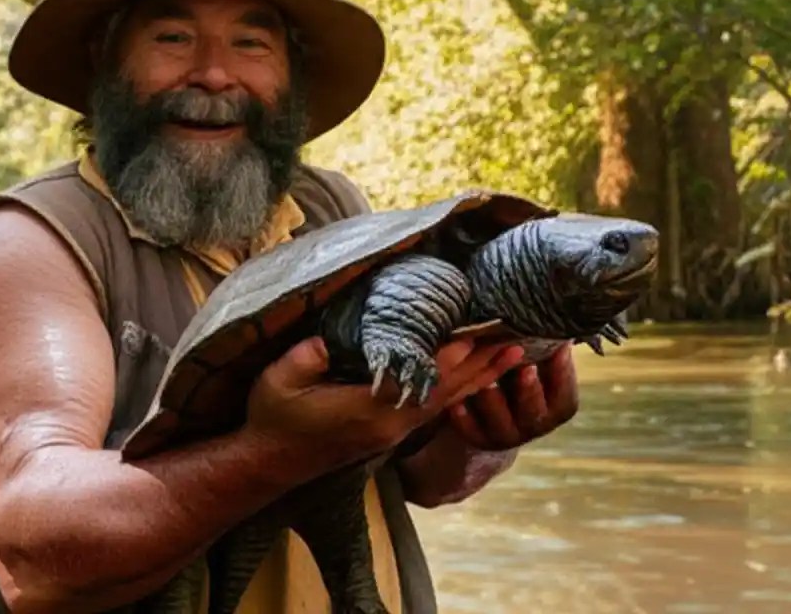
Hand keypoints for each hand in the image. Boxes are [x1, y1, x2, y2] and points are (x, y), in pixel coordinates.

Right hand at [245, 336, 519, 471]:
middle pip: (449, 390)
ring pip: (447, 399)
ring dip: (479, 376)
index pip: (426, 377)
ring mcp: (394, 430)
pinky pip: (435, 405)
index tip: (483, 328)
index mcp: (373, 410)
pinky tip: (475, 378)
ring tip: (512, 355)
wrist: (270, 462)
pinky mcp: (389, 431)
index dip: (456, 353)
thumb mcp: (280, 380)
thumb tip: (333, 336)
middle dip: (482, 363)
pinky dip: (460, 388)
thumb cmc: (273, 417)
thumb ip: (308, 355)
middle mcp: (393, 423)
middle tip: (520, 337)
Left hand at [444, 342, 578, 451]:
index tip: (558, 348)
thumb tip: (556, 314)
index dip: (563, 374)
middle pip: (534, 413)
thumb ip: (542, 348)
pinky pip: (471, 432)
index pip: (565, 398)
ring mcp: (506, 435)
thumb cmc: (518, 372)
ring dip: (494, 401)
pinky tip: (456, 404)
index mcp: (554, 408)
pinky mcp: (479, 439)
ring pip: (501, 423)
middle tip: (524, 367)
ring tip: (486, 380)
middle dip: (529, 390)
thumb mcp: (534, 363)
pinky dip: (464, 419)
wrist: (490, 408)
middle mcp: (533, 425)